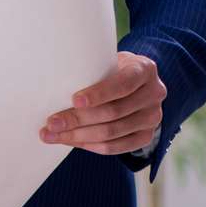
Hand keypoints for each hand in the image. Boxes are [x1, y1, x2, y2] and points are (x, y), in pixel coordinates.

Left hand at [40, 51, 165, 155]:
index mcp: (144, 70)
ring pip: (112, 132)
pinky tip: (72, 142)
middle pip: (113, 112)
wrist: (136, 81)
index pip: (122, 84)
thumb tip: (53, 83)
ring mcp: (153, 117)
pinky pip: (117, 147)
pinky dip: (92, 146)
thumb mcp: (107, 59)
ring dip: (79, 136)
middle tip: (51, 123)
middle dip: (78, 119)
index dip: (98, 94)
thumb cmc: (112, 67)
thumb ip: (91, 68)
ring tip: (52, 135)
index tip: (74, 100)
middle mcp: (154, 94)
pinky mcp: (147, 136)